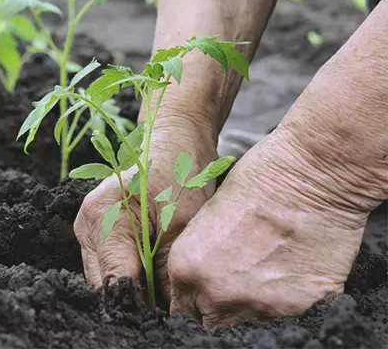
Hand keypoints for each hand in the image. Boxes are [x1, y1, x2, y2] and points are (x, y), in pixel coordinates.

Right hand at [74, 116, 218, 298]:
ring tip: (158, 280)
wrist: (173, 143)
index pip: (115, 281)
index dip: (140, 302)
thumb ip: (167, 273)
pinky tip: (148, 266)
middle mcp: (86, 224)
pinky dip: (126, 270)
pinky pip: (105, 263)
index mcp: (104, 217)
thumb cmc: (180, 175)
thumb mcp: (181, 227)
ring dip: (129, 284)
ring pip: (102, 276)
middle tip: (166, 299)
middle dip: (133, 296)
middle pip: (103, 283)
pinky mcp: (92, 229)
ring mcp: (86, 227)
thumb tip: (166, 312)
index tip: (164, 309)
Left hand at [167, 123, 376, 327]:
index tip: (205, 287)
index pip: (181, 306)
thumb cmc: (257, 179)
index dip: (194, 296)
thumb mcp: (208, 215)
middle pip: (211, 319)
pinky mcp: (298, 305)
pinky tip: (292, 264)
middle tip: (236, 277)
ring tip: (267, 264)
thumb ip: (200, 255)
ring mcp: (258, 303)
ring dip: (252, 299)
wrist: (311, 174)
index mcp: (187, 267)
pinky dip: (288, 294)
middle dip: (219, 303)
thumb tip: (202, 276)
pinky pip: (286, 311)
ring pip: (248, 318)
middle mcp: (217, 292)